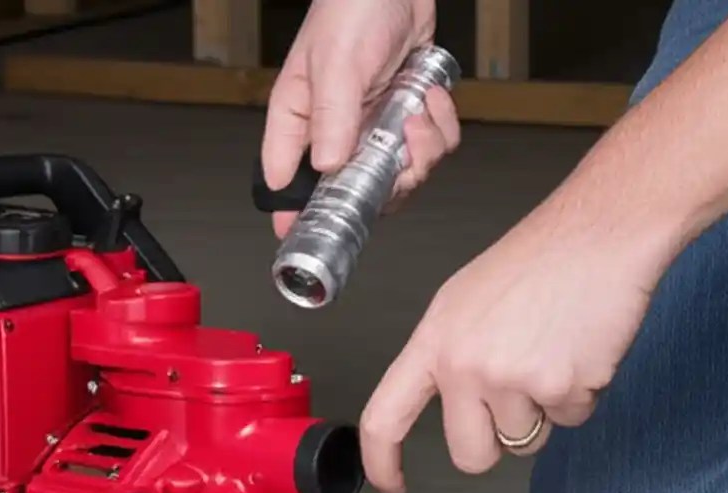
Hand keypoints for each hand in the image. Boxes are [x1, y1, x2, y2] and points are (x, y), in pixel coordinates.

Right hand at [261, 0, 459, 237]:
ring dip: (422, 149)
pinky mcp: (406, 118)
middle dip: (387, 182)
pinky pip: (430, 147)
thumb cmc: (352, 6)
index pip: (286, 178)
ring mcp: (373, 127)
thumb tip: (328, 166)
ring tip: (418, 110)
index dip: (296, 212)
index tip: (308, 235)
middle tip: (400, 156)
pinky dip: (441, 128)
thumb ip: (332, 116)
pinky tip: (432, 96)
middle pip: (354, 190)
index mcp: (300, 119)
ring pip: (400, 174)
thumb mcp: (337, 62)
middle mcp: (335, 130)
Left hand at [358, 207, 663, 492]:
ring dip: (544, 408)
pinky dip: (582, 392)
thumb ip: (448, 356)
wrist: (600, 233)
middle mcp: (465, 364)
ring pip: (526, 440)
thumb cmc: (540, 260)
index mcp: (434, 341)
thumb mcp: (464, 302)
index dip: (382, 463)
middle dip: (496, 442)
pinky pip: (572, 420)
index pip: (385, 417)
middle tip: (519, 391)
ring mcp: (512, 379)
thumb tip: (450, 404)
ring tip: (553, 348)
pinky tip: (580, 347)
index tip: (392, 486)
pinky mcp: (562, 388)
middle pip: (470, 455)